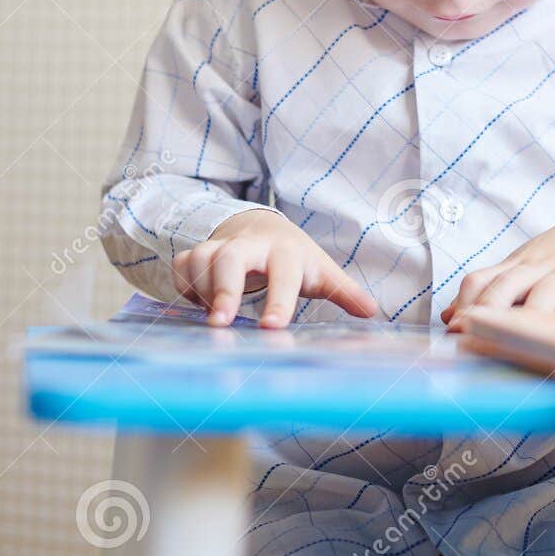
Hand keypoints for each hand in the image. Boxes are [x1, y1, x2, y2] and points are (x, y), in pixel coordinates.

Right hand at [171, 209, 379, 327]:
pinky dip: (183, 287)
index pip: (282, 274)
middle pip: (230, 259)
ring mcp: (219, 246)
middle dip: (224, 290)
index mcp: (285, 252)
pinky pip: (180, 267)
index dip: (279, 300)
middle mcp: (249, 246)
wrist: (261, 227)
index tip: (273, 328)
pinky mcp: (196, 253)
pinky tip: (199, 305)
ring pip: (199, 259)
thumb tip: (373, 312)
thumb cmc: (295, 259)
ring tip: (213, 317)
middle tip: (221, 324)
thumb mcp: (322, 272)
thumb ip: (345, 292)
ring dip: (200, 289)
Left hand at [441, 211, 554, 330]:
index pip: (481, 279)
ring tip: (518, 341)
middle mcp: (539, 267)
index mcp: (515, 266)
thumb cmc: (554, 260)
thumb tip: (448, 318)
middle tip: (474, 334)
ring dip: (530, 316)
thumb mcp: (518, 268)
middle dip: (489, 310)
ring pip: (547, 293)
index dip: (466, 302)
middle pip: (508, 284)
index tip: (453, 328)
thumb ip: (486, 291)